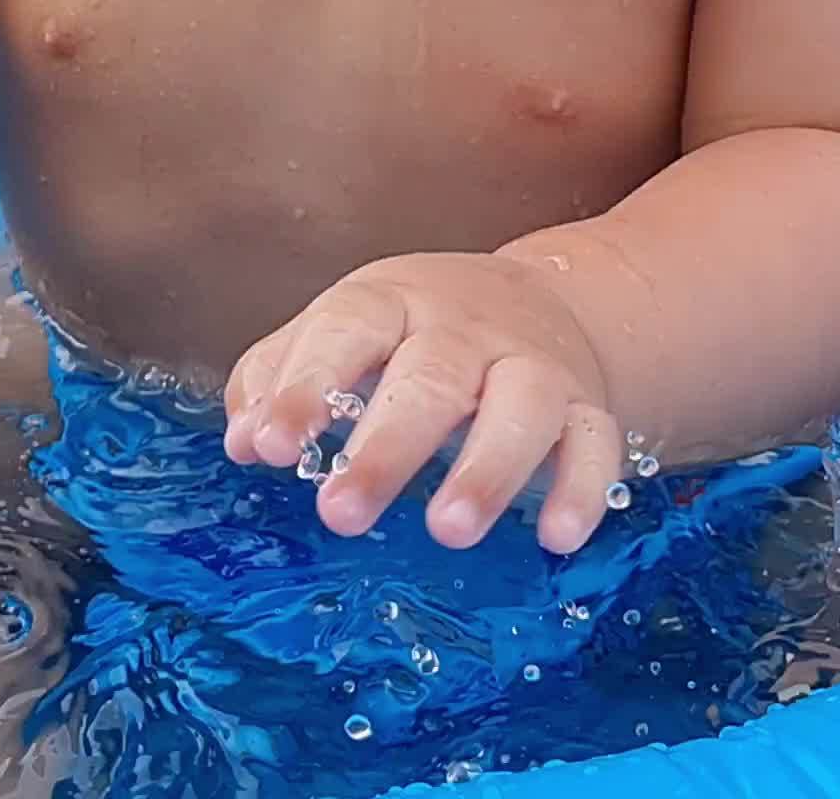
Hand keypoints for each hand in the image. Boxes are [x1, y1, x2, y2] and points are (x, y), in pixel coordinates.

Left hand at [222, 252, 627, 554]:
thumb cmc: (414, 334)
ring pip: (520, 407)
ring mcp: (533, 365)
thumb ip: (281, 376)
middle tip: (341, 515)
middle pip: (430, 378)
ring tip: (449, 530)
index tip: (268, 445)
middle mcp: (466, 328)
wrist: (548, 304)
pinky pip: (596, 442)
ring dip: (488, 469)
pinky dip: (583, 488)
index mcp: (392, 301)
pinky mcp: (587, 407)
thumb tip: (242, 439)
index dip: (306, 385)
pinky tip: (556, 538)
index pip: (345, 330)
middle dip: (386, 448)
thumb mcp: (345, 331)